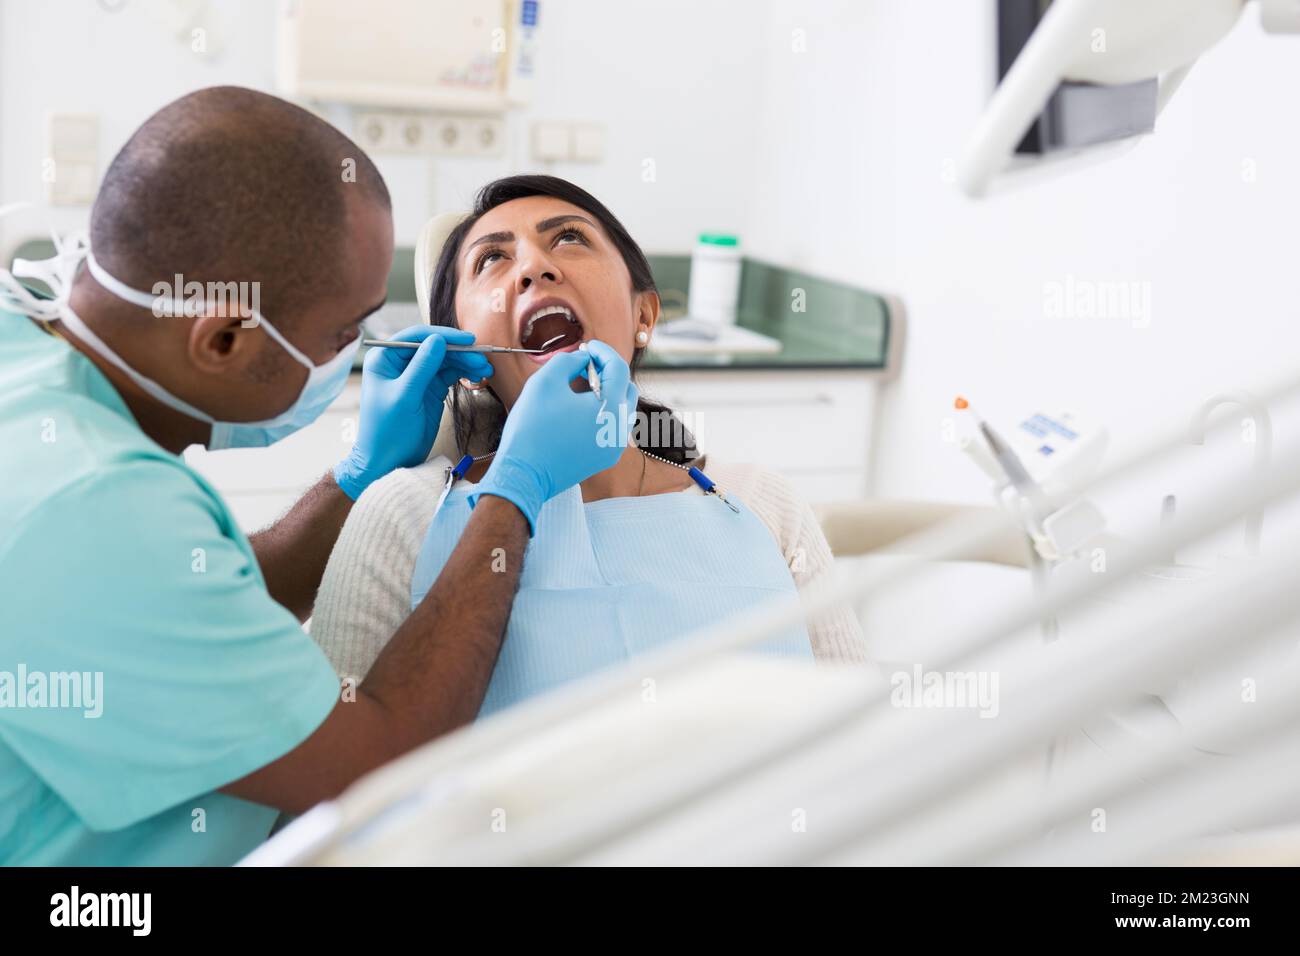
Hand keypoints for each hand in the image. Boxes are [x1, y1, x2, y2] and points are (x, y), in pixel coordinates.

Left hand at [333, 326, 493, 499]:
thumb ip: (421, 367)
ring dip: (466, 363)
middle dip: (460, 352)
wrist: (389, 462)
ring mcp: (416, 376)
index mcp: (385, 358)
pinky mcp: (430, 389)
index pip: (417, 337)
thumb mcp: (404, 397)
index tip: (468, 340)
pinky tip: (478, 376)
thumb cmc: (387, 431)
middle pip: (435, 347)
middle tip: (483, 359)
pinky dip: (464, 374)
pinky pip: (449, 375)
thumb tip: (438, 340)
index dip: (444, 336)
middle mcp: (400, 363)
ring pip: (445, 360)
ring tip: (486, 370)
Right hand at [468, 340, 638, 533]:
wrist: (524, 474)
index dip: (603, 351)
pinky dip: (602, 412)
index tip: (587, 346)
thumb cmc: (532, 428)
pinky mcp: (605, 457)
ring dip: (607, 392)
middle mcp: (620, 428)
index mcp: (611, 407)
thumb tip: (583, 359)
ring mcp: (614, 446)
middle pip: (626, 388)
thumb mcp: (545, 382)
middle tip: (585, 364)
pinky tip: (579, 410)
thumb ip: (569, 361)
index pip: (618, 368)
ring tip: (581, 386)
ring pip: (622, 409)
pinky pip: (612, 427)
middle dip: (609, 371)